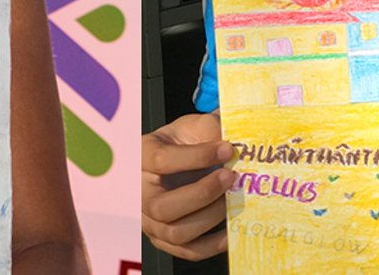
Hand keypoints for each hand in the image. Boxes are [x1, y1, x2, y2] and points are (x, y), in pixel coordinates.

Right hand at [142, 112, 233, 259]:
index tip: (227, 149)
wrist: (179, 159)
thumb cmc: (184, 143)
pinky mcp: (165, 240)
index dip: (198, 156)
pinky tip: (231, 226)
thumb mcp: (192, 127)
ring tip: (232, 199)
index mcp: (140, 158)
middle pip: (162, 207)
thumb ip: (211, 130)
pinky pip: (189, 251)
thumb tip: (240, 141)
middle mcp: (138, 193)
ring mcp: (149, 220)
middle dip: (203, 194)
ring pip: (175, 232)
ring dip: (210, 217)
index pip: (161, 161)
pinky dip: (214, 244)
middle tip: (230, 176)